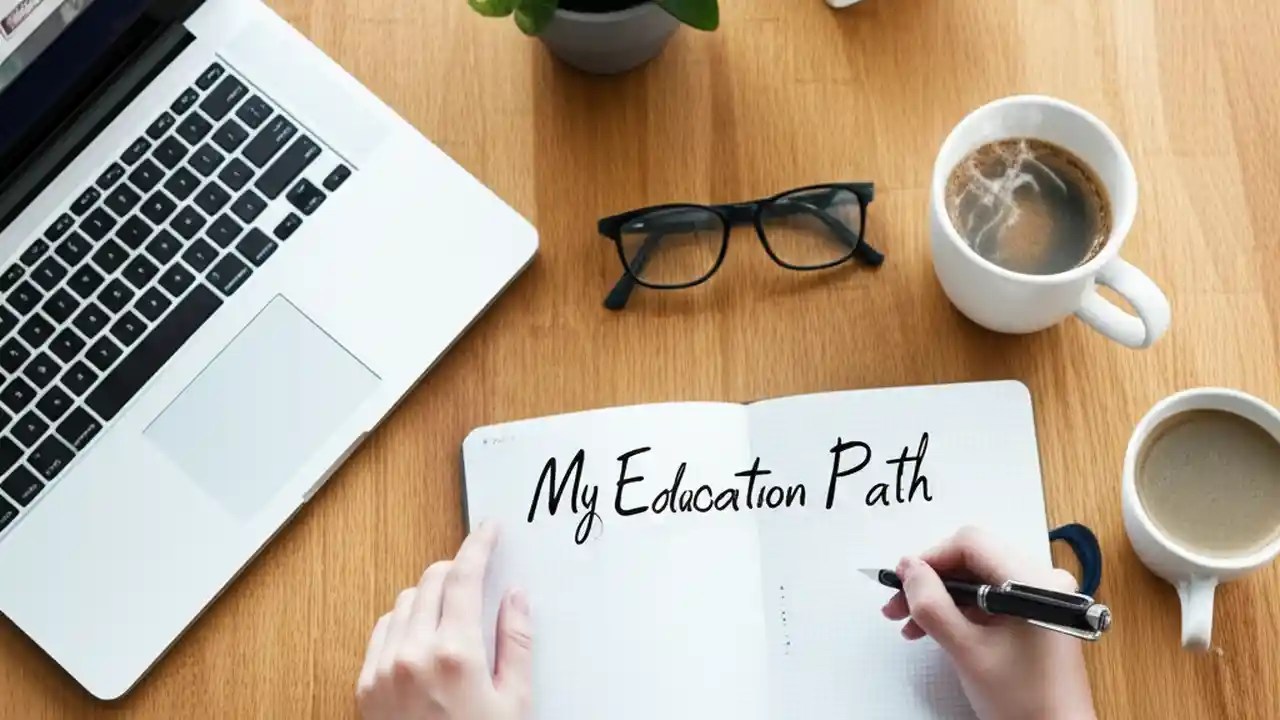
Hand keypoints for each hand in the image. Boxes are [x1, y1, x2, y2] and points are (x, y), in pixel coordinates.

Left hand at [356, 522, 531, 719]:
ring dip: (429, 596)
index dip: (479, 545)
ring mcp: (382, 670)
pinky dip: (403, 623)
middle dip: (456, 569)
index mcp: (455, 654)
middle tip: (477, 578)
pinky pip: (382, 630)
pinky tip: (424, 639)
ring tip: (453, 616)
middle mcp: (412, 654)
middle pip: (431, 580)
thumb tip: (515, 596)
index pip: (464, 576)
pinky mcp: (364, 686)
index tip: (488, 530)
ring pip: (404, 601)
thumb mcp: (515, 702)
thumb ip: (516, 641)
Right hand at [881, 527, 1096, 719]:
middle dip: (931, 580)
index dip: (930, 558)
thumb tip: (908, 567)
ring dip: (941, 597)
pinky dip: (960, 609)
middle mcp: (1043, 580)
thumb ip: (932, 604)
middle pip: (973, 559)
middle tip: (896, 605)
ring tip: (908, 623)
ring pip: (978, 578)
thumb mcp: (967, 650)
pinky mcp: (1036, 613)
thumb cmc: (1023, 700)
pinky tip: (934, 630)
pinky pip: (990, 597)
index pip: (972, 543)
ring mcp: (1041, 596)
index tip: (901, 581)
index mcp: (1035, 581)